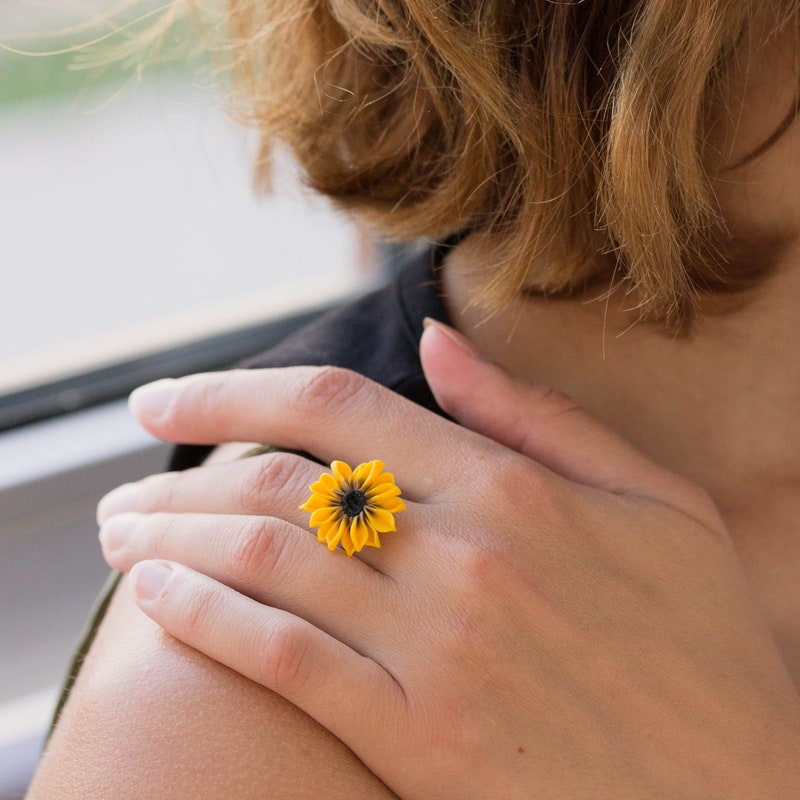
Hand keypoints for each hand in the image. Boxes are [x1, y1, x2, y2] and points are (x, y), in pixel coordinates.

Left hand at [97, 321, 799, 799]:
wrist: (748, 788)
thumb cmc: (702, 636)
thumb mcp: (652, 497)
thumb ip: (536, 416)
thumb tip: (439, 347)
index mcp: (513, 488)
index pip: (338, 409)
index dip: (234, 390)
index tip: (165, 396)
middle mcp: (464, 557)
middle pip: (280, 487)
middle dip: (181, 471)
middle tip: (124, 474)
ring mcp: (438, 651)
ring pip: (266, 567)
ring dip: (172, 538)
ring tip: (117, 528)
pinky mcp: (422, 740)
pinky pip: (284, 664)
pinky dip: (205, 619)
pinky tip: (154, 595)